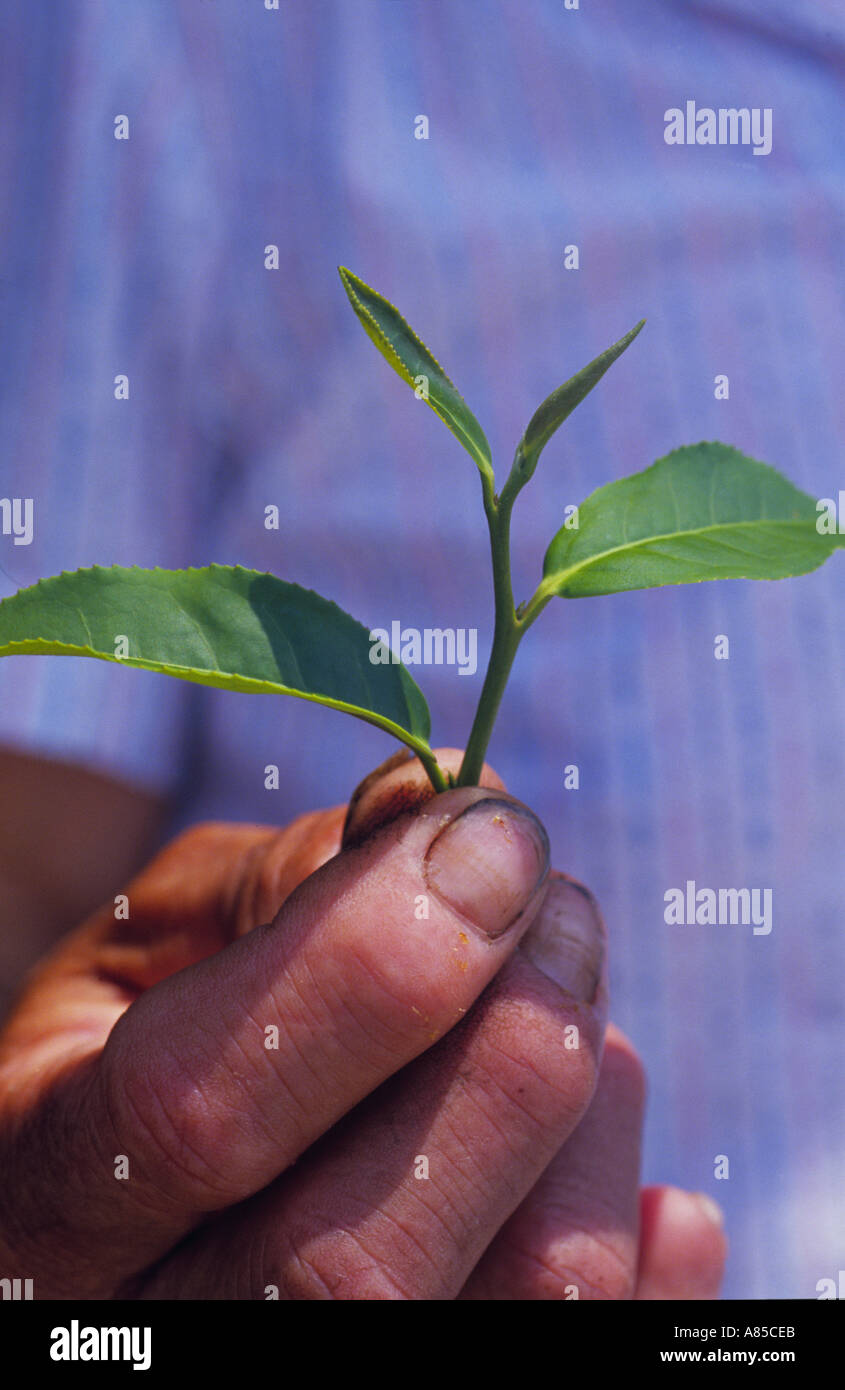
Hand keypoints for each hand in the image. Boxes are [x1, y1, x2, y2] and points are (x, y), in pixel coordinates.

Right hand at [0, 749, 724, 1298]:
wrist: (137, 1191)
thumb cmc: (140, 1039)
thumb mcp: (157, 940)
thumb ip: (287, 873)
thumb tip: (442, 806)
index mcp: (56, 1200)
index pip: (201, 1113)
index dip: (372, 960)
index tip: (493, 832)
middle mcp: (169, 1340)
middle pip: (362, 1257)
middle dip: (508, 1040)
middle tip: (555, 900)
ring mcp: (299, 1385)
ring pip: (513, 1305)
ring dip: (589, 1115)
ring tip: (568, 1002)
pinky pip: (597, 1355)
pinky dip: (650, 1250)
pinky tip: (637, 1160)